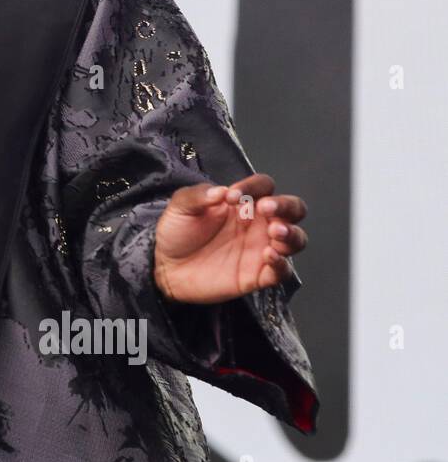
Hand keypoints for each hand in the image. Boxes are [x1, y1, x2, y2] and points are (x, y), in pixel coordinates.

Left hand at [153, 173, 307, 304]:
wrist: (165, 268)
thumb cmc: (177, 233)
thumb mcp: (181, 207)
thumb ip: (198, 195)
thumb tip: (222, 191)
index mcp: (243, 203)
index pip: (264, 186)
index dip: (253, 186)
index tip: (232, 196)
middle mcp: (259, 224)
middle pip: (293, 209)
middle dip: (286, 206)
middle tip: (266, 208)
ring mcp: (261, 249)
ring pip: (296, 239)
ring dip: (292, 234)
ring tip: (275, 231)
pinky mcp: (258, 275)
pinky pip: (283, 271)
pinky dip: (282, 264)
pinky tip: (268, 256)